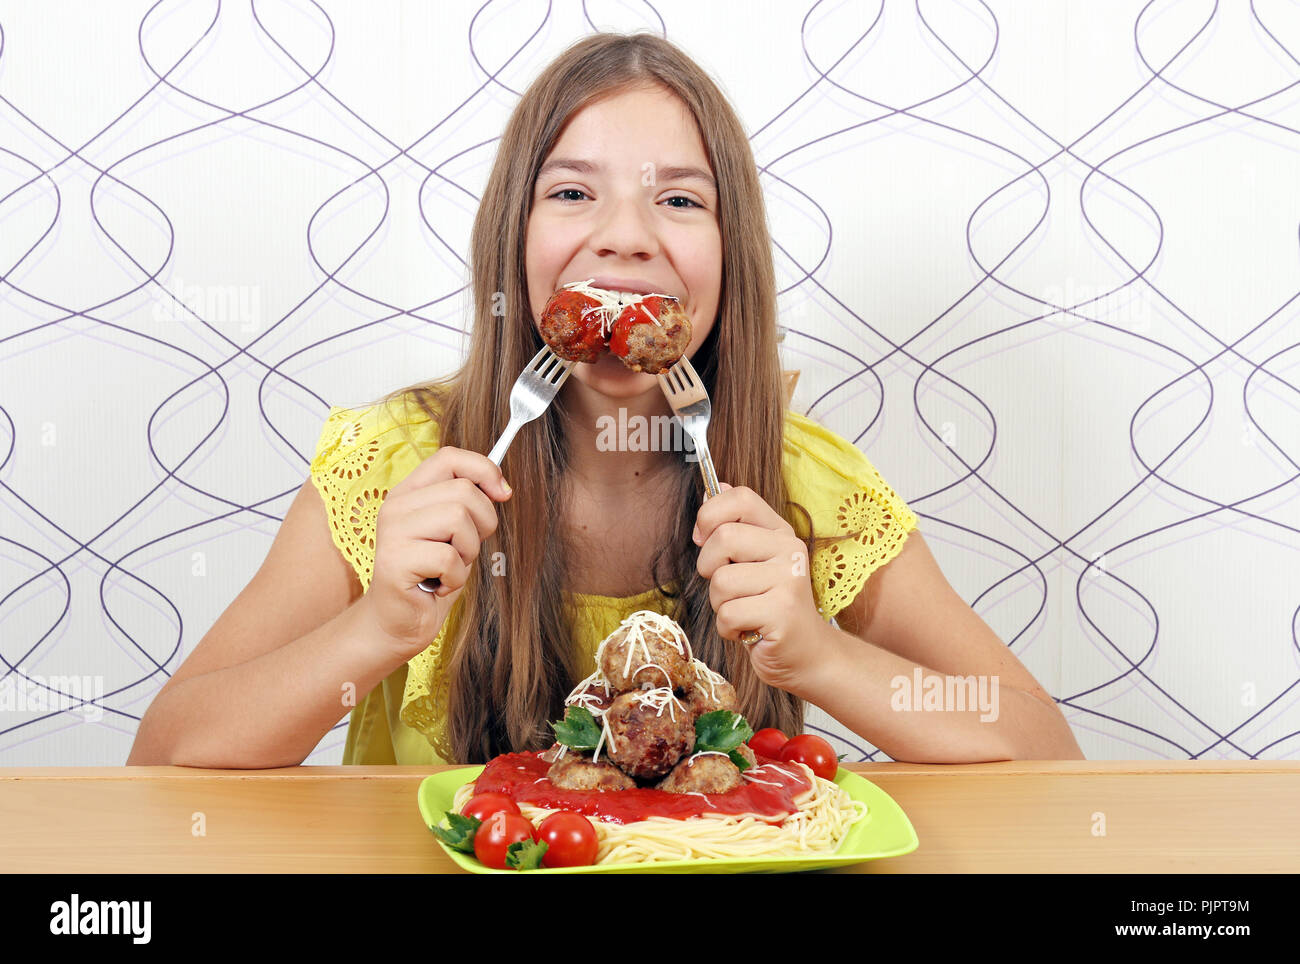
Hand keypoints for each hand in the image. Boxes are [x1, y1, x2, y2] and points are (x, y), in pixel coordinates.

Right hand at [360, 447, 510, 659]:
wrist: (399, 621)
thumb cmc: (433, 575)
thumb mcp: (455, 532)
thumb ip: (468, 504)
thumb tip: (502, 488)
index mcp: (409, 492)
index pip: (450, 457)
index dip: (484, 470)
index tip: (503, 494)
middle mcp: (396, 505)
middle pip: (463, 490)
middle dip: (482, 523)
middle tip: (464, 550)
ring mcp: (392, 532)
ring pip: (458, 518)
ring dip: (467, 552)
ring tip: (448, 567)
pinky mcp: (395, 561)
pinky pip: (449, 558)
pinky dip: (455, 578)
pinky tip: (438, 585)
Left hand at [693, 482, 829, 693]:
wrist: (806, 654)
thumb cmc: (769, 608)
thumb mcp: (753, 563)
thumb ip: (735, 527)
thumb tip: (712, 489)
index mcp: (780, 533)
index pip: (740, 497)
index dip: (709, 515)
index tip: (703, 539)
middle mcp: (789, 550)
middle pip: (724, 537)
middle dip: (708, 568)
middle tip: (725, 587)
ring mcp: (789, 580)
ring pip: (721, 582)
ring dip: (720, 605)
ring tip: (743, 612)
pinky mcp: (783, 612)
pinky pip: (728, 614)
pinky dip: (728, 629)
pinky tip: (748, 631)